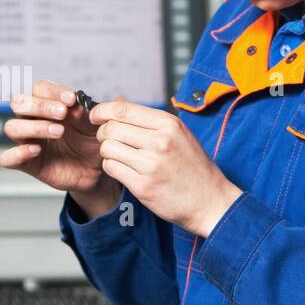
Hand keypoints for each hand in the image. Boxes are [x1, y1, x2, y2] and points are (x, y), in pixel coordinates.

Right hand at [0, 80, 118, 214]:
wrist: (97, 170)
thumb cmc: (92, 142)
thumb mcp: (95, 125)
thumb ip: (86, 113)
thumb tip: (76, 104)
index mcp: (47, 105)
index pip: (38, 89)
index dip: (52, 91)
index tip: (71, 99)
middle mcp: (33, 120)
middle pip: (19, 103)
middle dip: (40, 105)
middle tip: (62, 113)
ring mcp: (28, 141)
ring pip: (12, 127)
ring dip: (34, 126)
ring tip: (58, 131)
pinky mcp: (27, 163)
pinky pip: (8, 158)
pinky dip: (17, 153)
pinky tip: (35, 150)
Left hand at [90, 99, 241, 235]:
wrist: (210, 200)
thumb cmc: (192, 166)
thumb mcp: (179, 134)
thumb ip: (149, 121)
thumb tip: (115, 104)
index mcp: (168, 124)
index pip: (123, 110)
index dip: (102, 111)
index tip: (95, 115)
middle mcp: (160, 142)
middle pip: (110, 129)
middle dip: (103, 134)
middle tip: (109, 140)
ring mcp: (151, 165)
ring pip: (107, 149)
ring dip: (108, 152)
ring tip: (120, 156)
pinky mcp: (143, 186)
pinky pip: (111, 169)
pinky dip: (112, 168)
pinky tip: (124, 170)